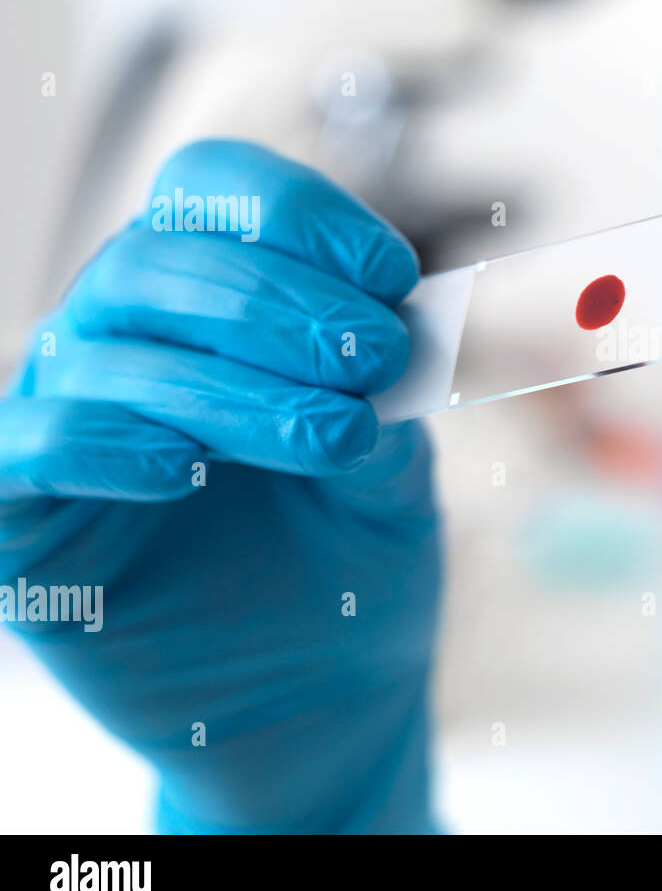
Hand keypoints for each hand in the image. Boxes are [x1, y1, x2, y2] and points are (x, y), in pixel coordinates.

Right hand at [0, 139, 440, 832]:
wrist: (323, 693)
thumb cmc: (352, 559)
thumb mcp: (392, 460)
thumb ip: (386, 389)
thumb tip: (396, 321)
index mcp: (210, 305)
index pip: (212, 197)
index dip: (296, 215)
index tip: (391, 275)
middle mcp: (122, 344)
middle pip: (158, 261)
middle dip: (278, 302)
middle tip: (373, 357)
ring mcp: (63, 424)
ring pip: (112, 357)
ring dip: (235, 386)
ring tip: (337, 434)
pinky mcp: (24, 524)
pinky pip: (30, 447)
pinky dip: (105, 442)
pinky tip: (184, 470)